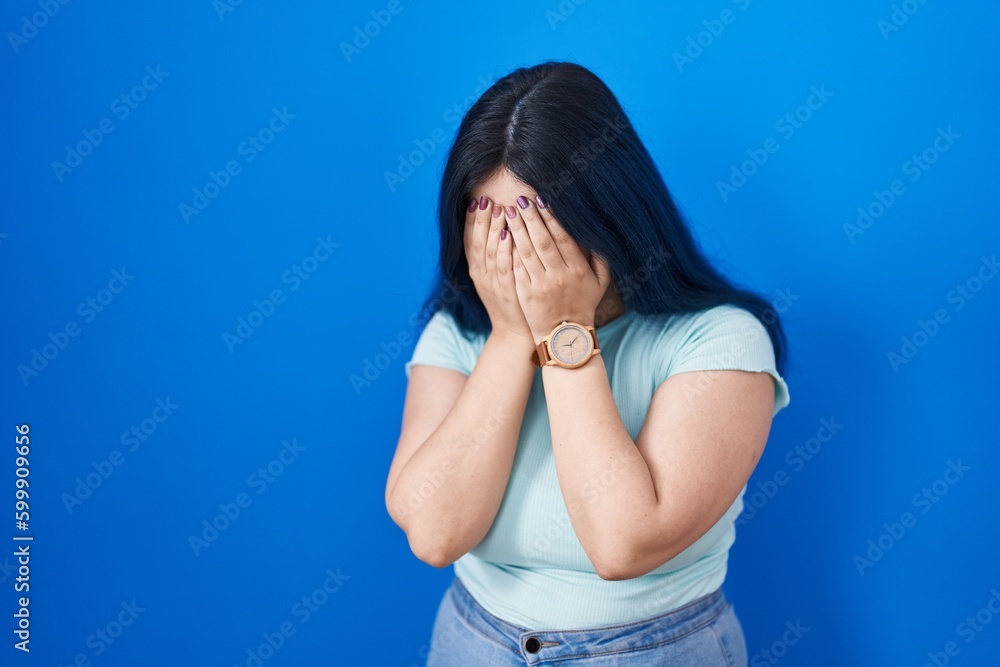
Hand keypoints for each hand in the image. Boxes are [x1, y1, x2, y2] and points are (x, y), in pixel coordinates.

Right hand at [464, 196, 532, 343]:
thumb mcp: (498, 278)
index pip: (469, 241)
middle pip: (477, 242)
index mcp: (477, 271)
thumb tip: (501, 228)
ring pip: (489, 252)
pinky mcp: (506, 291)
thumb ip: (496, 256)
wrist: (514, 334)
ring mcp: (492, 284)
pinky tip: (508, 234)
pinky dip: (504, 250)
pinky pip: (503, 267)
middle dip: (481, 219)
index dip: (471, 221)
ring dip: (492, 229)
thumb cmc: (511, 302)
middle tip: (485, 199)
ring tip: (498, 209)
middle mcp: (481, 276)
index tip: (475, 201)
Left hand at [504, 195, 611, 340]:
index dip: (551, 218)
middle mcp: (558, 276)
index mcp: (577, 270)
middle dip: (530, 218)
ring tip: (508, 211)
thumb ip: (600, 259)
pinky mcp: (525, 293)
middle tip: (520, 200)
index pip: (562, 238)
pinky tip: (502, 235)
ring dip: (516, 229)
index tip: (542, 200)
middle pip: (542, 241)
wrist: (564, 337)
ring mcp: (540, 285)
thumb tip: (597, 235)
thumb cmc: (582, 306)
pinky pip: (516, 267)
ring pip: (526, 251)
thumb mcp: (600, 284)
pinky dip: (509, 250)